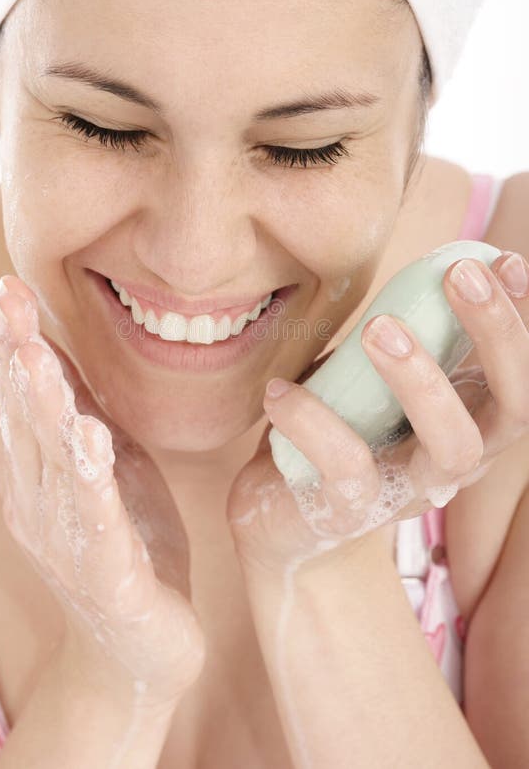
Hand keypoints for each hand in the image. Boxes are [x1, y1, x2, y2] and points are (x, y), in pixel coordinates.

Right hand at [0, 275, 204, 705]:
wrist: (138, 649)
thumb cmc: (126, 550)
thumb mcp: (106, 469)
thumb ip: (81, 417)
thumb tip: (57, 353)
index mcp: (36, 478)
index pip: (18, 402)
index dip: (11, 346)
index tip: (10, 292)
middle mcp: (37, 505)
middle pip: (22, 423)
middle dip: (16, 360)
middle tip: (10, 304)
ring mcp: (66, 541)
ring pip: (48, 463)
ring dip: (42, 407)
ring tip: (36, 358)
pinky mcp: (106, 573)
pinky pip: (94, 518)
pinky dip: (89, 478)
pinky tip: (90, 439)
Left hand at [227, 250, 528, 576]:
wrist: (280, 522)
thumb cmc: (331, 433)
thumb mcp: (368, 380)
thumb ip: (393, 339)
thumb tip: (404, 277)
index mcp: (467, 420)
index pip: (518, 372)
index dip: (521, 317)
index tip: (505, 260)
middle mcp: (454, 460)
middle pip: (515, 407)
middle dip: (498, 335)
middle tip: (459, 275)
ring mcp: (408, 492)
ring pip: (452, 445)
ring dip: (422, 379)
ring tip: (377, 326)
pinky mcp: (352, 514)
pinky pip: (349, 468)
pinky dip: (314, 422)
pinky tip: (279, 391)